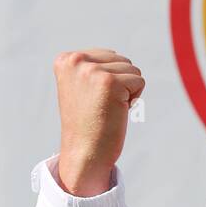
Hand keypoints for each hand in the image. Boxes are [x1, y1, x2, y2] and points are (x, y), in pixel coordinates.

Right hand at [54, 48, 144, 195]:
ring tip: (108, 109)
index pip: (108, 55)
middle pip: (121, 60)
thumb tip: (115, 54)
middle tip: (102, 106)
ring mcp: (91, 70)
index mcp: (66, 59)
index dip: (109, 80)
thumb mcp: (82, 86)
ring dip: (127, 92)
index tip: (93, 99)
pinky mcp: (109, 82)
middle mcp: (75, 61)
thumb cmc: (89, 123)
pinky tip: (117, 112)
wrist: (85, 152)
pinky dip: (134, 100)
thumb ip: (92, 66)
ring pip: (132, 70)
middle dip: (120, 84)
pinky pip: (139, 82)